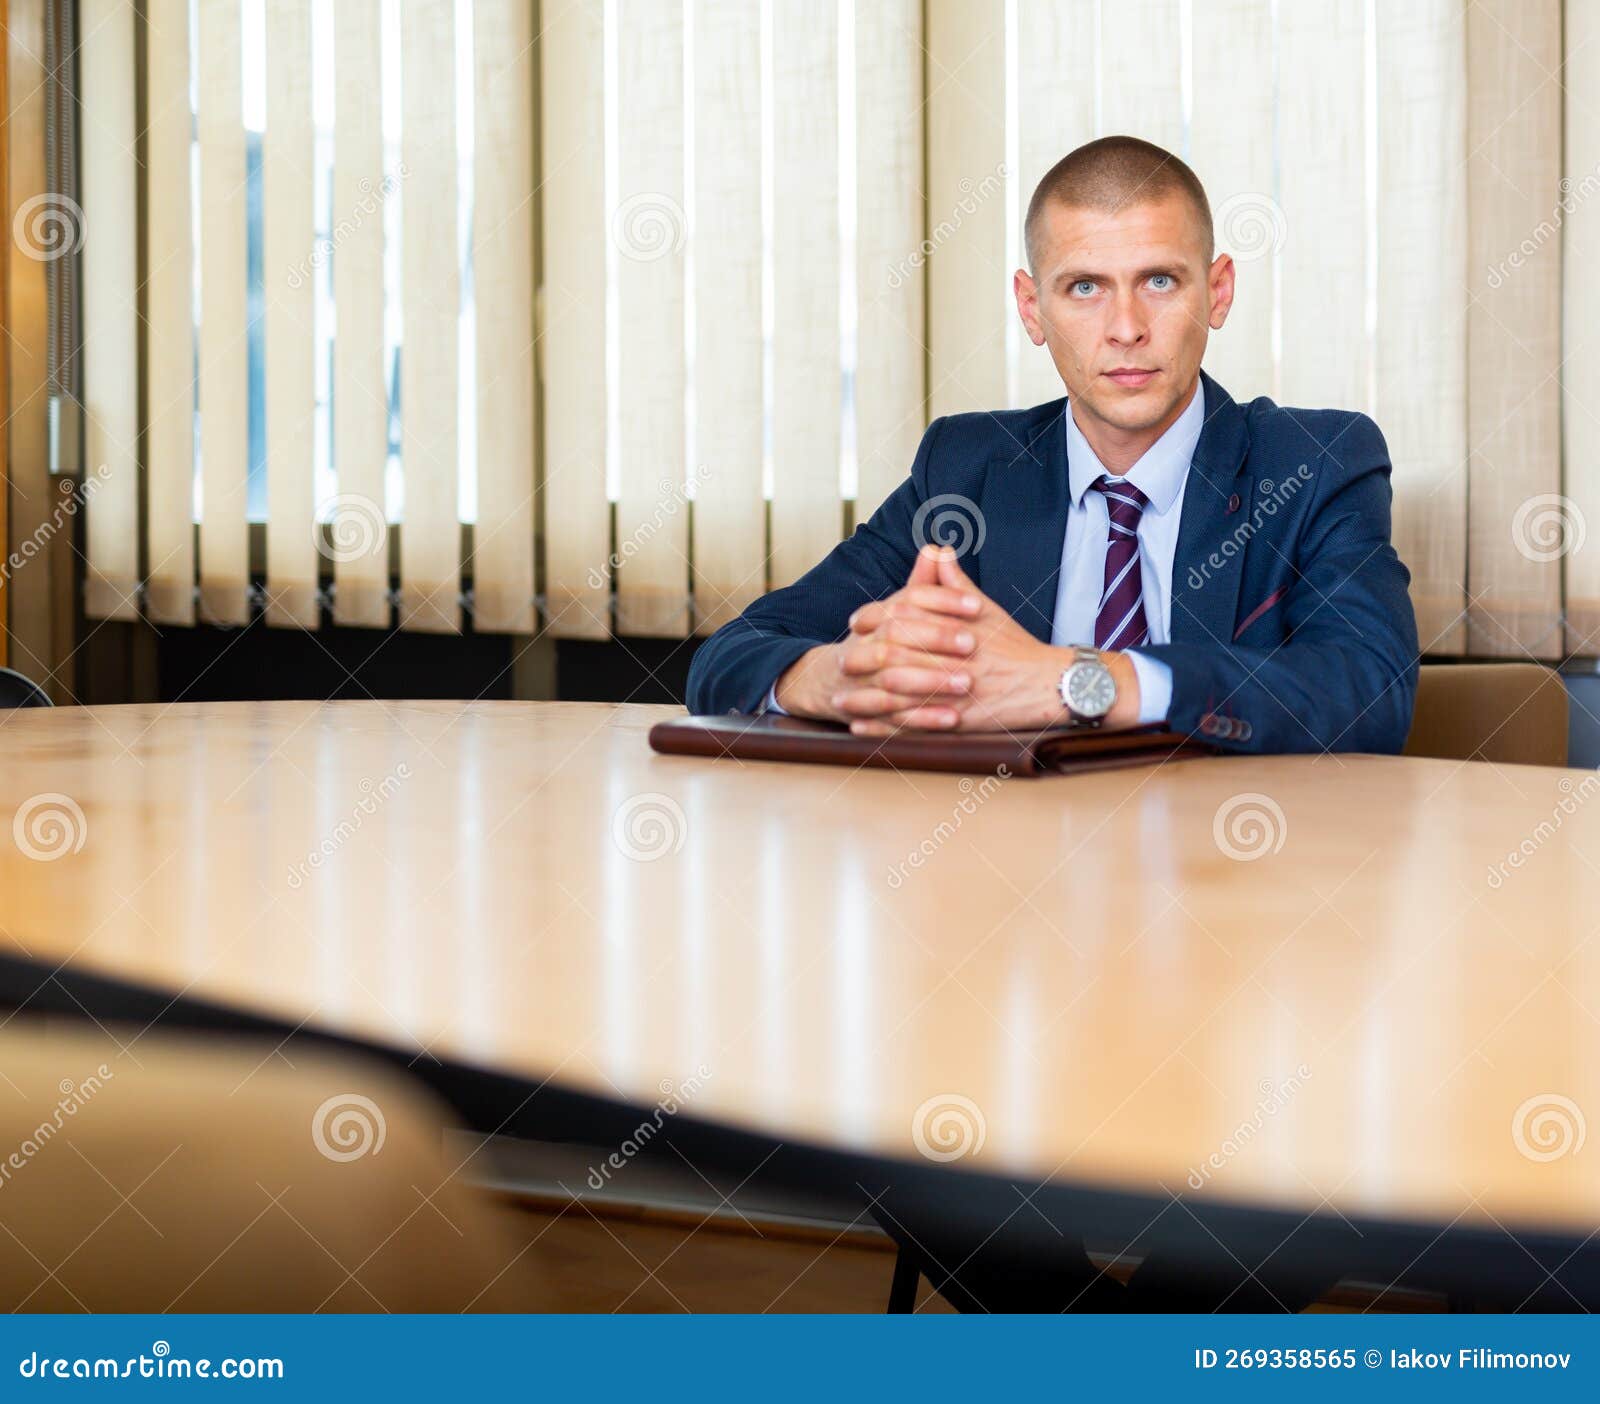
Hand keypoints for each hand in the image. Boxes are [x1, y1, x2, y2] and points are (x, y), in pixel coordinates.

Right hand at [772, 546, 981, 725]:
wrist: (827, 681)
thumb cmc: (875, 642)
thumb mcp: (895, 612)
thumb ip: (920, 584)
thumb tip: (938, 548)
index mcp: (875, 618)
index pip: (907, 600)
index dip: (941, 601)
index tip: (977, 605)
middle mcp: (864, 646)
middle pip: (896, 637)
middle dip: (936, 640)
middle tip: (974, 643)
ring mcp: (861, 681)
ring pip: (893, 679)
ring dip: (932, 681)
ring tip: (969, 683)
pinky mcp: (867, 713)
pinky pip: (893, 719)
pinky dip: (923, 719)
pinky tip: (953, 719)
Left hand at [844, 548, 1142, 735]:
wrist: (1047, 683)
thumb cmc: (1014, 645)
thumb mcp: (985, 609)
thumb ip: (954, 583)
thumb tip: (936, 550)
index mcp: (953, 626)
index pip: (903, 614)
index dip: (874, 617)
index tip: (855, 622)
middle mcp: (949, 655)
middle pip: (893, 653)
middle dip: (862, 659)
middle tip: (837, 663)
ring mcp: (951, 689)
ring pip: (897, 692)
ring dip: (865, 698)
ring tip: (840, 700)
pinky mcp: (955, 719)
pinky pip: (910, 725)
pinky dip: (882, 727)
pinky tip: (861, 728)